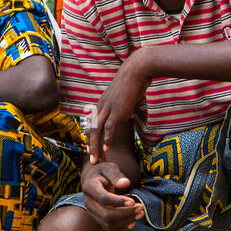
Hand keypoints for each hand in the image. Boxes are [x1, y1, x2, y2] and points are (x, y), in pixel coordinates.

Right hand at [81, 159, 141, 230]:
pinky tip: (133, 221)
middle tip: (141, 206)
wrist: (93, 179)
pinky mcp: (98, 219)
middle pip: (107, 215)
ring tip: (140, 212)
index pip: (103, 199)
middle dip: (126, 213)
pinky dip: (123, 228)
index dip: (119, 202)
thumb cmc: (103, 172)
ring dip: (127, 220)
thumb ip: (116, 175)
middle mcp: (88, 202)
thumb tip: (126, 183)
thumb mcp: (109, 168)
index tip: (133, 201)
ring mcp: (92, 212)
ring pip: (109, 224)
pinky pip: (110, 229)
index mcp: (89, 187)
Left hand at [86, 49, 151, 164]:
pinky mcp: (117, 108)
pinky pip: (110, 126)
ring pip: (97, 130)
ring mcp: (108, 107)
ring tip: (96, 160)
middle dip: (92, 146)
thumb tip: (127, 114)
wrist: (138, 69)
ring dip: (96, 147)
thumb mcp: (125, 96)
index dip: (92, 138)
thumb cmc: (134, 81)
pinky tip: (107, 148)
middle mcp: (101, 106)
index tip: (92, 150)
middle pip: (92, 130)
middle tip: (92, 160)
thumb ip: (123, 106)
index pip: (93, 124)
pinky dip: (107, 138)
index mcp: (102, 103)